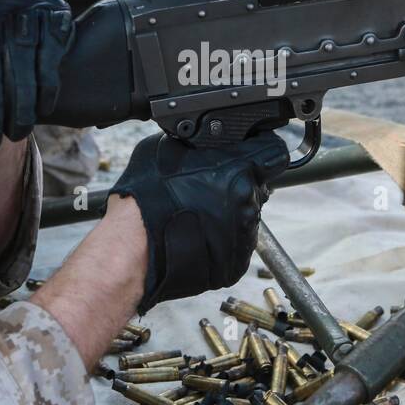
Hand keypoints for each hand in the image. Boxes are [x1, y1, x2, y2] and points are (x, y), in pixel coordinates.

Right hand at [109, 132, 289, 312]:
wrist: (132, 246)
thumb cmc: (146, 197)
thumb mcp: (170, 147)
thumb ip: (199, 143)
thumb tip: (202, 141)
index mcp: (238, 170)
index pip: (273, 154)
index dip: (260, 153)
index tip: (251, 156)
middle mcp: (247, 202)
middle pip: (255, 188)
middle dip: (235, 187)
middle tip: (204, 192)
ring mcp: (244, 236)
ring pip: (245, 219)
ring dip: (228, 216)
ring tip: (196, 218)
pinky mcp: (235, 264)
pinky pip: (235, 247)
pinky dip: (222, 243)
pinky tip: (197, 238)